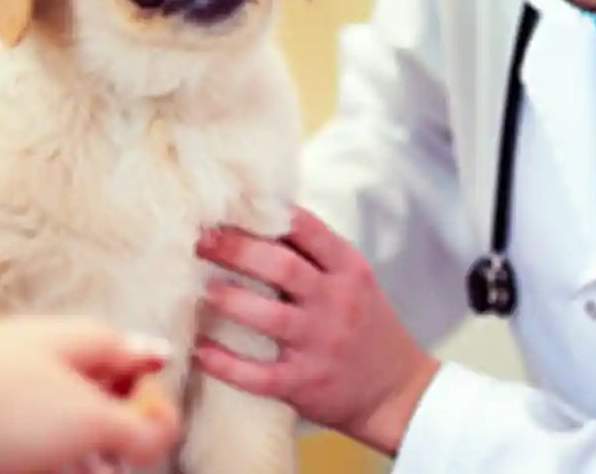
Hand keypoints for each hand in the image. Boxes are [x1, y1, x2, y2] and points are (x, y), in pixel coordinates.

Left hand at [0, 316, 181, 472]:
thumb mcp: (90, 420)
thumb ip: (139, 426)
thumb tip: (164, 429)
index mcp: (72, 340)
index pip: (129, 352)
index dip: (151, 390)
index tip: (160, 431)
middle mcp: (35, 358)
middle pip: (92, 393)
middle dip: (114, 433)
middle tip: (123, 463)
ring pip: (53, 426)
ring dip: (79, 456)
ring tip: (87, 471)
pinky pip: (16, 447)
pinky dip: (39, 461)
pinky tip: (38, 472)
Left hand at [193, 208, 440, 456]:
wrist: (395, 390)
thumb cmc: (364, 325)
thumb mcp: (353, 280)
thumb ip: (315, 255)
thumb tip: (258, 219)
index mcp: (349, 270)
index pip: (309, 230)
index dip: (268, 214)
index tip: (232, 206)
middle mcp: (336, 303)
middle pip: (282, 268)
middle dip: (236, 250)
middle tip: (202, 241)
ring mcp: (320, 345)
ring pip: (269, 318)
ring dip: (230, 300)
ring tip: (202, 289)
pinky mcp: (304, 383)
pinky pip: (257, 374)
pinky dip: (224, 363)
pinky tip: (200, 349)